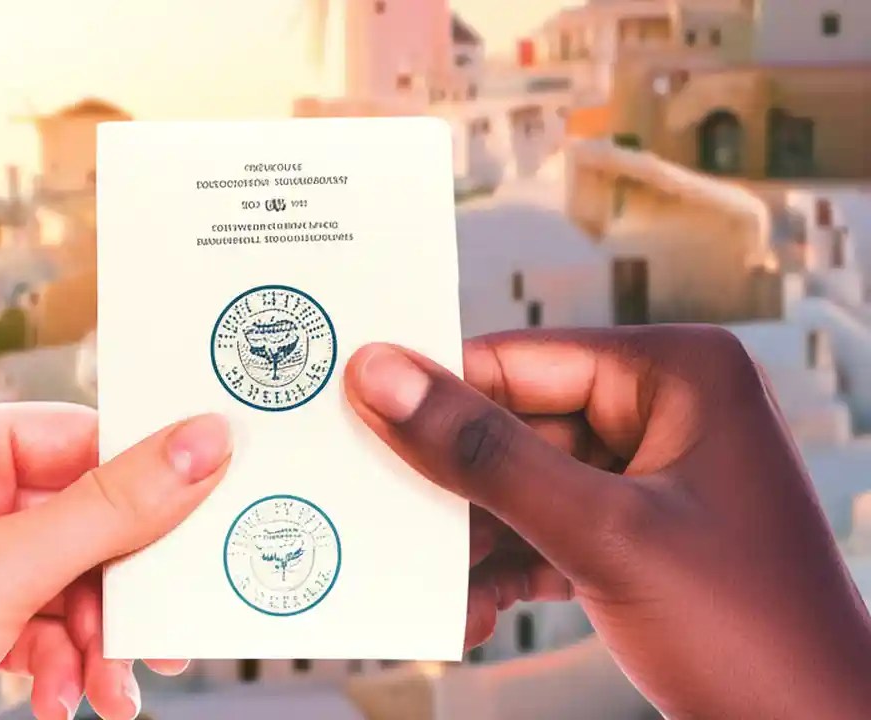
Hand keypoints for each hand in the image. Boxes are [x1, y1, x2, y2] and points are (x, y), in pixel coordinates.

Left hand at [0, 402, 231, 719]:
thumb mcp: (10, 568)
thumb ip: (116, 507)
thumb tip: (209, 440)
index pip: (83, 438)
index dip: (149, 483)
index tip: (211, 517)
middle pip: (81, 518)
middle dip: (117, 592)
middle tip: (164, 635)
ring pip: (63, 577)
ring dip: (92, 639)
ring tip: (113, 692)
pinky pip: (34, 615)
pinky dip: (56, 657)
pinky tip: (61, 700)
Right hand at [346, 327, 870, 719]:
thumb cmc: (751, 633)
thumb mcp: (600, 532)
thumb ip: (483, 452)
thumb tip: (382, 376)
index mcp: (678, 373)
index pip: (518, 359)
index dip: (434, 393)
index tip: (353, 419)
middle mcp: (666, 410)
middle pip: (513, 423)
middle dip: (458, 490)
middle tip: (389, 523)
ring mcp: (653, 474)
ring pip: (522, 482)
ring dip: (476, 540)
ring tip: (444, 587)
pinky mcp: (638, 532)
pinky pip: (547, 527)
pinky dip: (509, 567)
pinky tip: (480, 611)